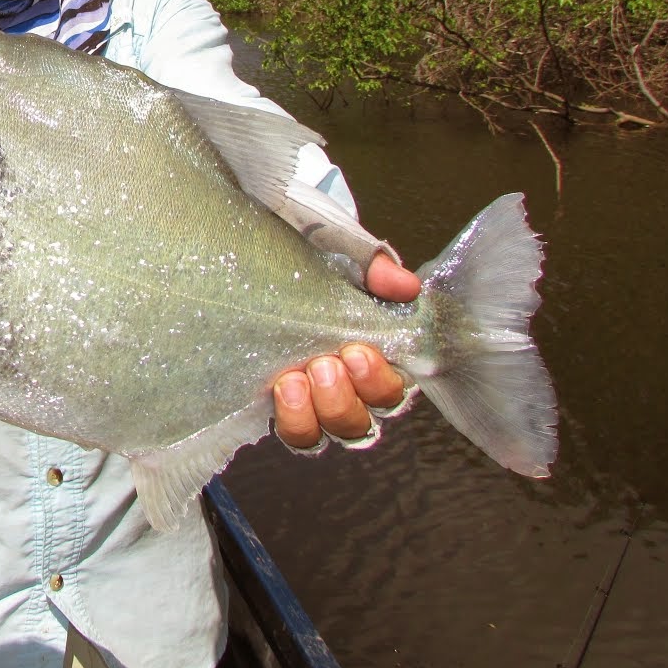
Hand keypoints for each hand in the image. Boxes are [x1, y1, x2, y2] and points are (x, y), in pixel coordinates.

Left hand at [272, 251, 420, 449]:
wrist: (261, 234)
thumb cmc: (307, 244)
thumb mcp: (339, 245)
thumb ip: (375, 266)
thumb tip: (406, 287)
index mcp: (371, 352)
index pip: (393, 389)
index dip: (379, 381)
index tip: (358, 352)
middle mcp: (346, 385)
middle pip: (362, 423)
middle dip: (345, 398)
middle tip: (326, 364)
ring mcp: (312, 398)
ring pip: (330, 433)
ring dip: (318, 412)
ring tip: (295, 379)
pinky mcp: (279, 402)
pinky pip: (296, 433)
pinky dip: (292, 418)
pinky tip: (281, 388)